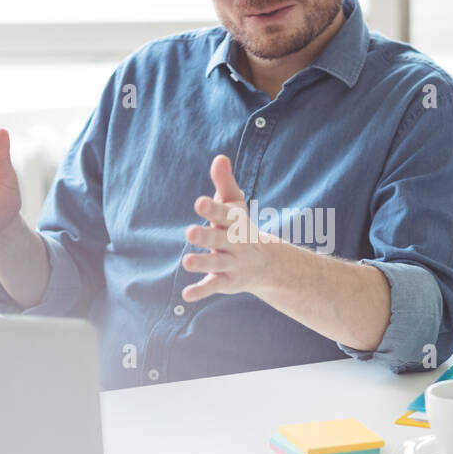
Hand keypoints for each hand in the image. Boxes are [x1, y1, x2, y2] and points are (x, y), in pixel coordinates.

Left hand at [181, 154, 280, 301]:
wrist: (267, 263)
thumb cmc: (241, 227)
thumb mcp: (235, 204)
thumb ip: (225, 183)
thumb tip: (219, 157)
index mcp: (235, 223)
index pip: (224, 215)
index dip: (212, 210)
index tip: (199, 203)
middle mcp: (234, 244)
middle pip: (219, 240)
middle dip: (205, 237)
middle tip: (189, 232)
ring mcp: (231, 264)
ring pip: (215, 264)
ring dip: (202, 263)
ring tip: (186, 262)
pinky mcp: (225, 281)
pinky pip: (212, 286)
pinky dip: (200, 292)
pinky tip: (185, 295)